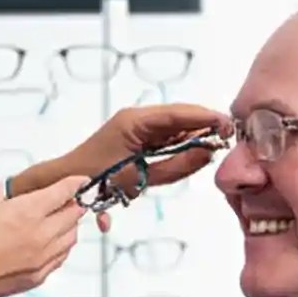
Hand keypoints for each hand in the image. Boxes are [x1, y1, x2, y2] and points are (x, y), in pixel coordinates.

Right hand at [0, 176, 86, 296]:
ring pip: (70, 239)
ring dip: (69, 226)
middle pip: (72, 215)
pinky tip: (50, 242)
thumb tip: (9, 190)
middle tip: (67, 197)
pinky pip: (59, 258)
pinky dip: (60, 247)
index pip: (62, 193)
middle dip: (72, 203)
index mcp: (26, 213)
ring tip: (58, 219)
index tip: (79, 179)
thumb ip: (1, 194)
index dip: (73, 183)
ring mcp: (40, 260)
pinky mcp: (35, 278)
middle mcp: (39, 237)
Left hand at [6, 103, 231, 227]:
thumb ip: (177, 165)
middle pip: (179, 117)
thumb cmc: (96, 180)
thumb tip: (207, 152)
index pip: (177, 114)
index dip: (205, 117)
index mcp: (135, 121)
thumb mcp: (141, 177)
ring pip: (175, 127)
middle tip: (229, 137)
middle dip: (204, 125)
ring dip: (195, 135)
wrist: (67, 183)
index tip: (229, 124)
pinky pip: (166, 138)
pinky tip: (197, 150)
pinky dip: (182, 143)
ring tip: (218, 145)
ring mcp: (136, 127)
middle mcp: (137, 118)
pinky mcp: (137, 138)